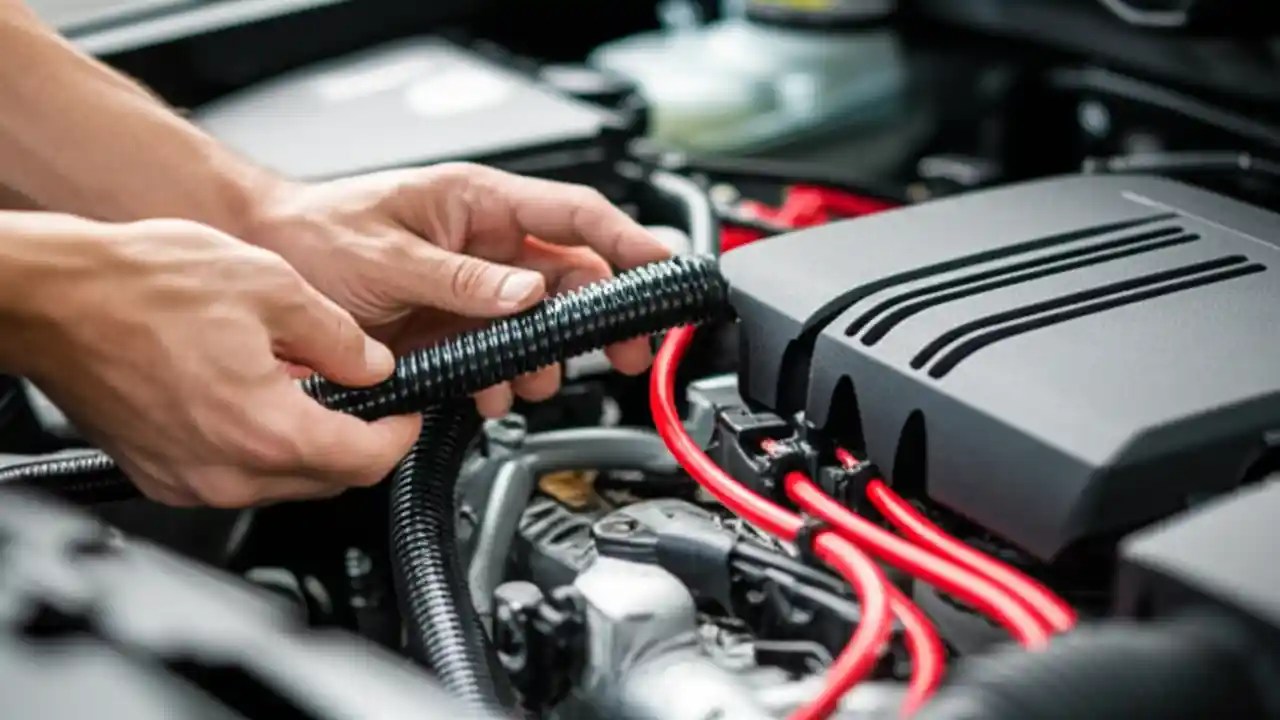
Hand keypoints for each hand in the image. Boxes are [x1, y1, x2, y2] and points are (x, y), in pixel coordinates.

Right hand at [0, 214, 419, 506]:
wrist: (54, 297)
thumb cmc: (140, 287)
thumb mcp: (272, 288)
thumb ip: (340, 338)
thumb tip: (375, 366)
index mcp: (268, 430)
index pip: (368, 461)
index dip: (401, 433)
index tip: (406, 411)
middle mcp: (228, 472)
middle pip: (330, 479)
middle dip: (358, 441)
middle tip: (364, 397)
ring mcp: (189, 481)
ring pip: (283, 483)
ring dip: (308, 445)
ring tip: (302, 388)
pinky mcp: (161, 477)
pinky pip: (234, 478)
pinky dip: (259, 447)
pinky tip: (252, 398)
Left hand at [244, 163, 671, 417]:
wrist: (267, 264)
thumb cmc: (314, 234)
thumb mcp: (387, 256)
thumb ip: (459, 280)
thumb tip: (527, 294)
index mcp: (476, 202)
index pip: (575, 213)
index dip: (628, 241)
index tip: (664, 270)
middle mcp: (485, 241)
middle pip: (573, 274)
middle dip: (604, 316)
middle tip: (629, 351)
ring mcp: (473, 286)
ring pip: (542, 320)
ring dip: (547, 356)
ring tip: (533, 380)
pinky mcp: (454, 325)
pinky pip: (502, 351)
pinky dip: (507, 376)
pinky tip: (495, 390)